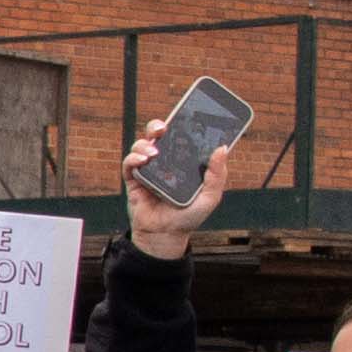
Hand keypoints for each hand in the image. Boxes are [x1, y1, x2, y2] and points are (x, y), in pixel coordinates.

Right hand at [120, 131, 232, 260]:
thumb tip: (222, 148)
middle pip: (157, 135)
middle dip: (157, 126)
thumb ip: (217, 174)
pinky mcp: (134, 180)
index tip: (184, 115)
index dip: (180, 123)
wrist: (166, 236)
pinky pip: (129, 163)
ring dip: (145, 144)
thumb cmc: (189, 216)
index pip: (180, 136)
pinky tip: (143, 161)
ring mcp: (148, 170)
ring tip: (154, 153)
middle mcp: (164, 162)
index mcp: (182, 162)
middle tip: (163, 128)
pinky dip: (133, 158)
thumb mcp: (210, 196)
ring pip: (141, 145)